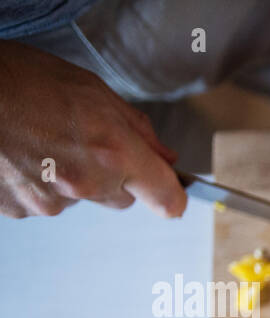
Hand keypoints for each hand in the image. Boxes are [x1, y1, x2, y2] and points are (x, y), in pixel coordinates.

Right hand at [0, 41, 184, 218]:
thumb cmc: (20, 80)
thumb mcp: (90, 90)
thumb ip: (136, 129)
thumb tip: (166, 157)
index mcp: (114, 152)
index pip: (166, 198)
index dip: (172, 197)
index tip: (174, 197)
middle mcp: (87, 183)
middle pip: (121, 198)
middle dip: (112, 175)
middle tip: (82, 140)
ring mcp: (51, 201)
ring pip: (80, 198)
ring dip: (69, 177)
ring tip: (41, 139)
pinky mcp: (21, 209)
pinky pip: (44, 201)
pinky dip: (37, 183)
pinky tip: (21, 153)